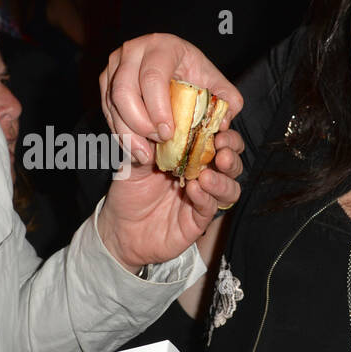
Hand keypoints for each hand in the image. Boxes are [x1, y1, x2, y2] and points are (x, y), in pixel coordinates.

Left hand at [95, 34, 244, 269]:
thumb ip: (148, 145)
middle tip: (221, 146)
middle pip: (231, 161)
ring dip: (223, 178)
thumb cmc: (128, 192)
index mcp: (190, 156)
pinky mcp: (197, 221)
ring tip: (208, 172)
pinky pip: (210, 208)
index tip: (219, 122)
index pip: (216, 139)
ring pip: (230, 186)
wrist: (119, 229)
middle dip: (231, 151)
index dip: (222, 130)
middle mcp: (201, 175)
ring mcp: (202, 198)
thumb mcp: (134, 163)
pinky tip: (194, 190)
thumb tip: (160, 125)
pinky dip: (206, 197)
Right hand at [99, 32, 241, 147]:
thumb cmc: (194, 75)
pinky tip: (136, 147)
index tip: (168, 133)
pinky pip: (107, 111)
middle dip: (140, 123)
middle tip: (159, 142)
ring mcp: (114, 65)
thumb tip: (224, 123)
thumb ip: (229, 101)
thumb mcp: (216, 83)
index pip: (152, 77)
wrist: (173, 65)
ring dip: (127, 133)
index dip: (157, 108)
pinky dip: (120, 132)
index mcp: (162, 46)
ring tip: (146, 154)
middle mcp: (133, 51)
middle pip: (124, 91)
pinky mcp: (105, 81)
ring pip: (112, 103)